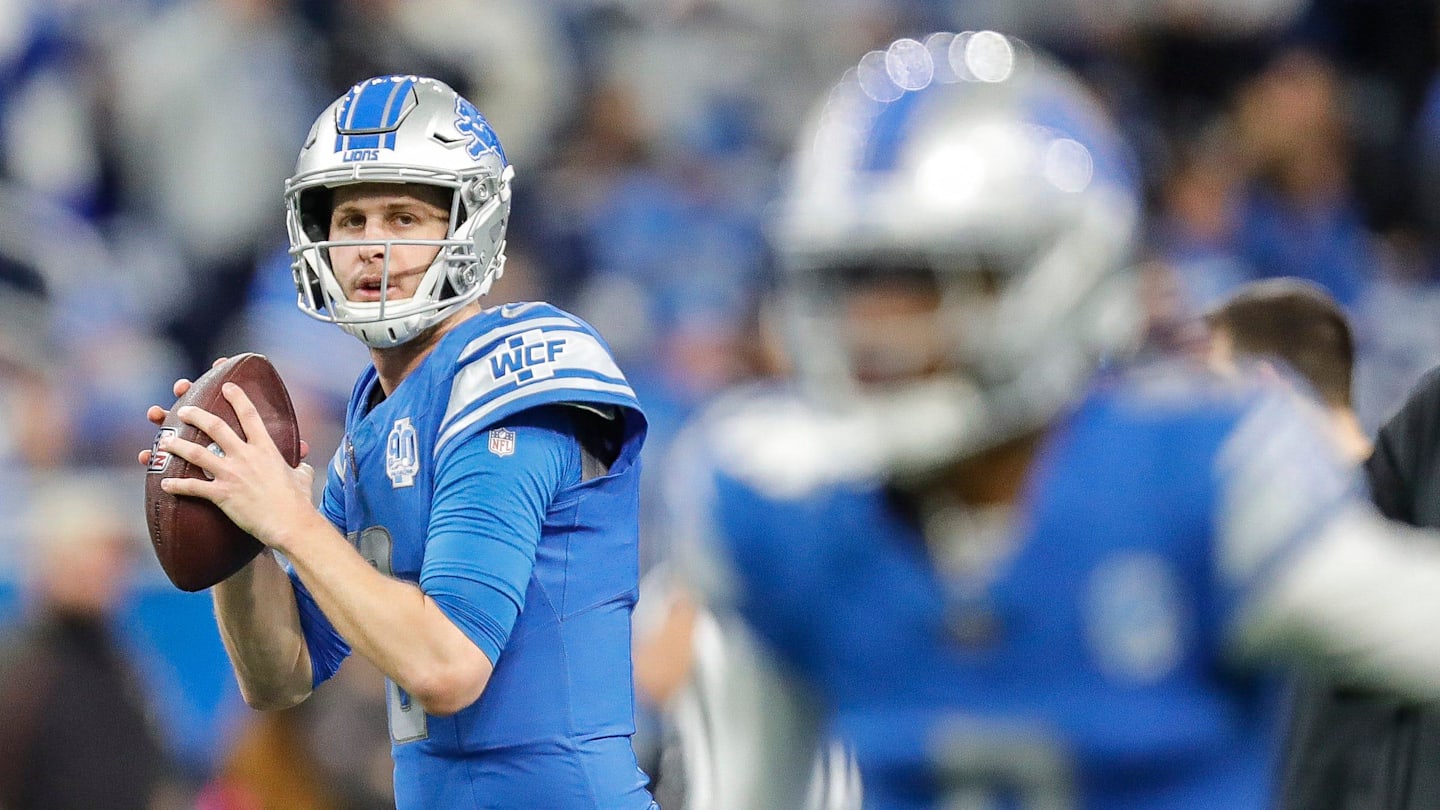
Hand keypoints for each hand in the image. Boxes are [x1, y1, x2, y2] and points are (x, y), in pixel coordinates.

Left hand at [152, 382, 319, 550]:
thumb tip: (304, 465)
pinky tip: (164, 484)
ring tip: (164, 441)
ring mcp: (231, 473)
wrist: (290, 523)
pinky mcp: (222, 494)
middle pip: (215, 427)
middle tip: (183, 410)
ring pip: (197, 452)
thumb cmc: (298, 502)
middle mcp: (246, 456)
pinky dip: (177, 485)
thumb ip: (300, 467)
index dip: (238, 398)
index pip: (250, 416)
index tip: (227, 386)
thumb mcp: (303, 477)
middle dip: (196, 414)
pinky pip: (193, 486)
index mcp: (266, 449)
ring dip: (177, 445)